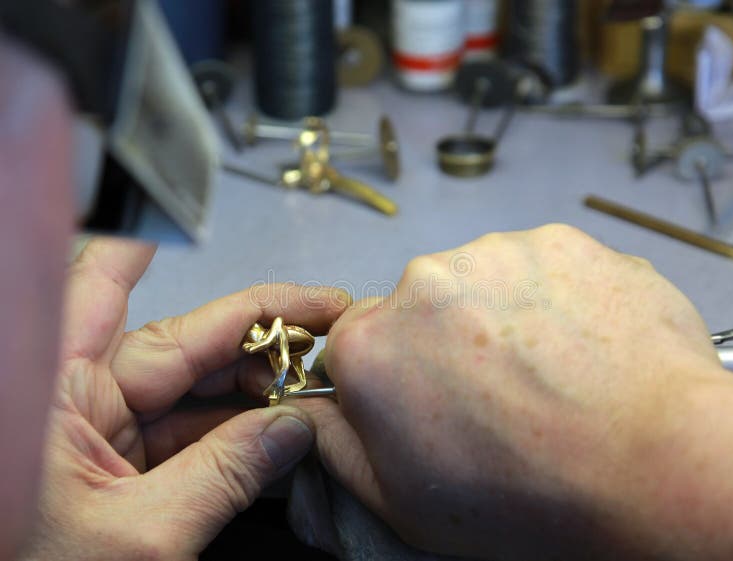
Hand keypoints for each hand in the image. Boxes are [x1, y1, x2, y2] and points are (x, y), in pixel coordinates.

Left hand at [22, 238, 349, 559]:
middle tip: (324, 323)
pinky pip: (187, 432)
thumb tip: (295, 430)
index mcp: (55, 390)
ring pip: (191, 386)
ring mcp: (99, 433)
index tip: (193, 207)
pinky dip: (236, 430)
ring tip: (315, 381)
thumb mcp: (141, 538)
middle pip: (178, 340)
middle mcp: (76, 397)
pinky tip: (283, 426)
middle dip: (255, 331)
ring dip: (255, 384)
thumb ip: (225, 477)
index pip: (104, 287)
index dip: (149, 241)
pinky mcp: (118, 467)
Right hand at [301, 225, 732, 560]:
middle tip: (504, 394)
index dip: (397, 375)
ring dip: (504, 315)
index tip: (435, 400)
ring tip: (553, 372)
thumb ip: (337, 447)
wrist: (656, 464)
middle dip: (448, 343)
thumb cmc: (532, 496)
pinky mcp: (560, 240)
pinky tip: (586, 346)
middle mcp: (423, 284)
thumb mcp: (403, 504)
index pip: (357, 340)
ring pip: (484, 281)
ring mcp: (496, 252)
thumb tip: (311, 410)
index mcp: (371, 347)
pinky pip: (542, 266)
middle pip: (421, 307)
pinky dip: (557, 297)